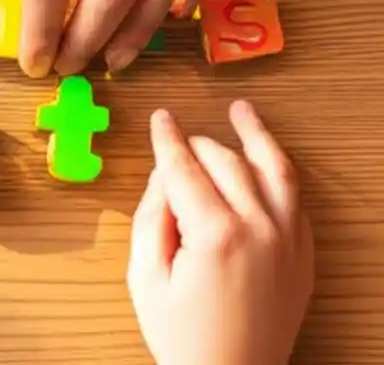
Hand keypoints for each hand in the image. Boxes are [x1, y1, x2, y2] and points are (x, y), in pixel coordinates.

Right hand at [127, 101, 313, 364]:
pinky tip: (265, 155)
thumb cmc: (183, 335)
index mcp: (215, 235)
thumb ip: (151, 218)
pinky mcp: (303, 253)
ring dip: (255, 136)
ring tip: (242, 111)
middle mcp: (259, 229)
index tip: (160, 118)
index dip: (168, 139)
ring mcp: (288, 240)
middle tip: (176, 142)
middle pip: (225, 162)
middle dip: (198, 145)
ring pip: (272, 169)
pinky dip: (279, 169)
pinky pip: (295, 197)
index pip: (185, 169)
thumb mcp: (145, 277)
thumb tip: (163, 176)